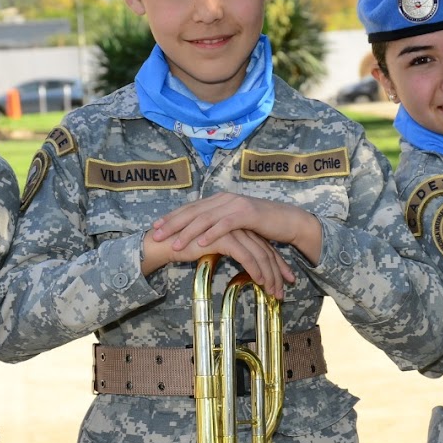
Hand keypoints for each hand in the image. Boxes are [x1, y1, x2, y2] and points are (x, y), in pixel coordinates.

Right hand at [142, 228, 291, 298]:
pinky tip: (261, 282)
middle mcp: (238, 225)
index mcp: (238, 226)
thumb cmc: (187, 247)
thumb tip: (246, 265)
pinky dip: (256, 270)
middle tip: (285, 289)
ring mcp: (232, 230)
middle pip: (266, 249)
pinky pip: (246, 256)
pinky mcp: (225, 238)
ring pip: (259, 254)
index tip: (285, 279)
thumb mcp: (215, 248)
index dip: (276, 263)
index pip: (263, 245)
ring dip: (270, 275)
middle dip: (278, 271)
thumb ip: (230, 249)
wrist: (166, 243)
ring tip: (274, 292)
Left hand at [150, 192, 322, 264]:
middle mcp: (224, 199)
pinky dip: (212, 233)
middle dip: (173, 224)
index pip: (190, 208)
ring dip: (188, 231)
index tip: (155, 228)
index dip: (172, 217)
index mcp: (219, 200)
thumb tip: (198, 233)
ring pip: (206, 218)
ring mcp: (236, 205)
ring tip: (174, 244)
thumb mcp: (234, 223)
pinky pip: (225, 224)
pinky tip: (200, 242)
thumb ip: (217, 224)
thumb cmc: (260, 226)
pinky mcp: (247, 214)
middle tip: (156, 235)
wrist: (287, 221)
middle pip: (193, 211)